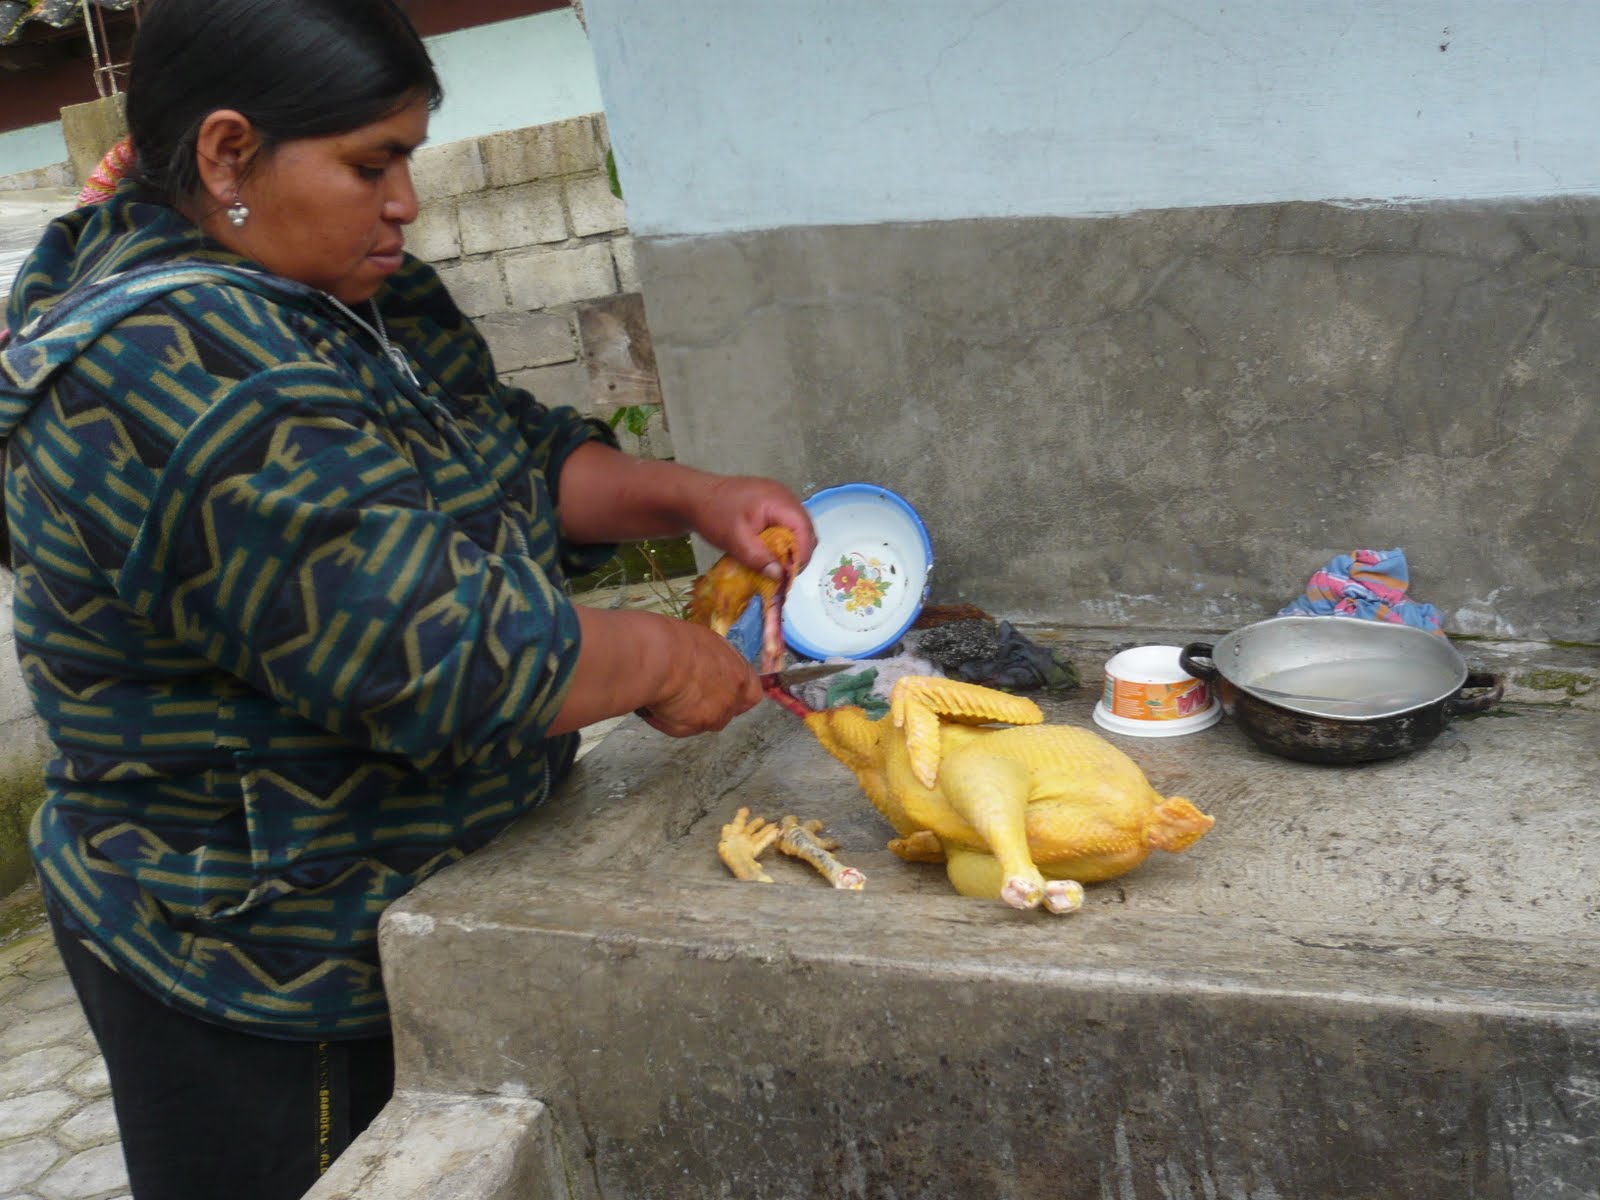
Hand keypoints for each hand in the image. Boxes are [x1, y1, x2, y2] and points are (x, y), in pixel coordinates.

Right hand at [634, 619, 764, 736]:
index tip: (725, 689)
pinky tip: (654, 703)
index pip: (752, 693)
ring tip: (667, 693)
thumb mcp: (707, 643)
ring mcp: (711, 716)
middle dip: (710, 705)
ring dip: (687, 713)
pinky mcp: (688, 729)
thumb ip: (716, 661)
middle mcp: (730, 698)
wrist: (660, 658)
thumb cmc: (679, 642)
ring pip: (703, 721)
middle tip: (689, 692)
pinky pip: (677, 727)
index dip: (738, 694)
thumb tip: (708, 665)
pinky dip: (665, 719)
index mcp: (739, 674)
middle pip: (726, 710)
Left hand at [692, 476, 815, 578]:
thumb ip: (758, 558)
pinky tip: (767, 550)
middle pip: (805, 530)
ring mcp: (779, 498)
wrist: (694, 496)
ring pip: (797, 528)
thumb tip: (779, 576)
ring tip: (774, 564)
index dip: (802, 555)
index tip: (788, 576)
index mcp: (779, 501)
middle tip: (781, 574)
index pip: (804, 530)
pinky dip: (782, 539)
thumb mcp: (734, 540)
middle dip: (797, 554)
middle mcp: (785, 497)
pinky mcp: (772, 503)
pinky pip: (786, 524)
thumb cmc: (713, 513)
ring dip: (790, 548)